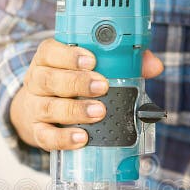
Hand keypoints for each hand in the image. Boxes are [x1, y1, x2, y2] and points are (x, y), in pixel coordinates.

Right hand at [10, 38, 163, 150]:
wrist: (37, 111)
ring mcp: (35, 108)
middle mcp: (37, 81)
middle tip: (102, 87)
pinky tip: (81, 138)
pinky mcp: (37, 132)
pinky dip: (63, 138)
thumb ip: (122, 63)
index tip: (92, 59)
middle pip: (50, 79)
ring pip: (49, 107)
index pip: (50, 51)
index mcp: (48, 60)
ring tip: (99, 112)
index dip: (69, 55)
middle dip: (77, 82)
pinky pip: (46, 136)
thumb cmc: (70, 84)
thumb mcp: (88, 68)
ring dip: (75, 110)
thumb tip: (154, 66)